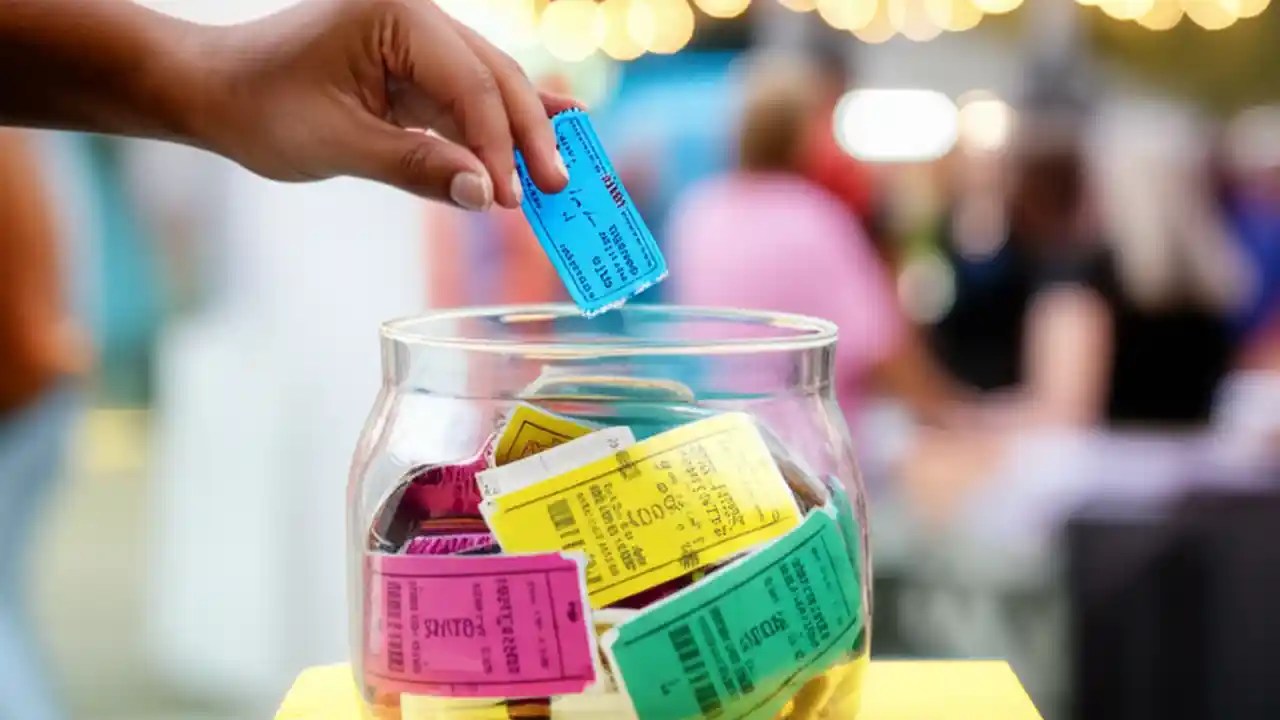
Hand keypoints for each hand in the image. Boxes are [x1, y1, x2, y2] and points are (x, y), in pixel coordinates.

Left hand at [197, 0, 575, 208]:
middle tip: (558, 190)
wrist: (217, 90)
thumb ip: (417, 166)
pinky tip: (554, 127)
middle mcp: (416, 16)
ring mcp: (420, 38)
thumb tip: (486, 196)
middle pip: (495, 78)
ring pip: (491, 86)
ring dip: (522, 133)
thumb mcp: (338, 143)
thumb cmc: (262, 108)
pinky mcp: (417, 66)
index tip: (510, 201)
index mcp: (395, 15)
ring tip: (559, 177)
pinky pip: (470, 96)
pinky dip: (501, 123)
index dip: (497, 148)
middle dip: (527, 137)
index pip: (469, 86)